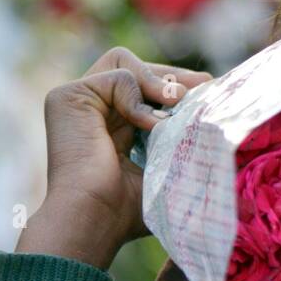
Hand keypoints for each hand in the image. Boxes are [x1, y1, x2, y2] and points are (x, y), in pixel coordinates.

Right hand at [16, 47, 212, 269]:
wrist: (95, 218)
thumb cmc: (128, 209)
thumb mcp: (164, 166)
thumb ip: (180, 136)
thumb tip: (213, 108)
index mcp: (110, 126)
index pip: (145, 88)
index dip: (176, 85)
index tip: (208, 91)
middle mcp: (91, 110)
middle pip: (137, 69)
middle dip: (173, 76)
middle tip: (203, 88)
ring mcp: (76, 101)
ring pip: (124, 62)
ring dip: (158, 80)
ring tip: (176, 106)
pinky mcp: (67, 96)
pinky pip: (118, 75)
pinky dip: (140, 95)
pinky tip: (149, 125)